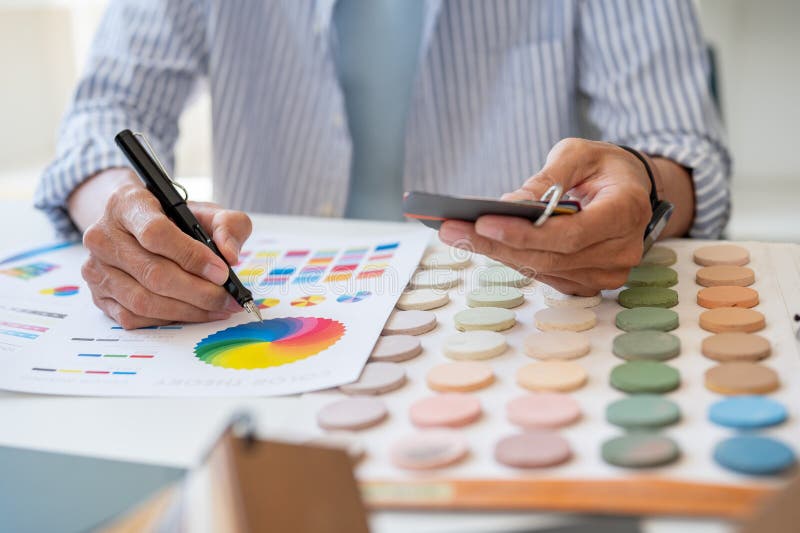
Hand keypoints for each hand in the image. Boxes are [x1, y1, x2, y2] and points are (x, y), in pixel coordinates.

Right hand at [81, 181, 252, 328]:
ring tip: (217, 308)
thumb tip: (230, 256)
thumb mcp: (205, 211)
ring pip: (143, 301)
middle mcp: (103, 236)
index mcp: (127, 204)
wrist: (137, 227)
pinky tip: (193, 313)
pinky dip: (169, 319)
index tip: (222, 272)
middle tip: (228, 298)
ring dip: (188, 310)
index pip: (156, 233)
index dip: (192, 256)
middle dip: (199, 291)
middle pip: (153, 273)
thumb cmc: (174, 219)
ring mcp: (96, 268)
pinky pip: (134, 317)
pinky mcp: (98, 295)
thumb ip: (227, 225)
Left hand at [439, 138, 652, 295]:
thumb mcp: (579, 153)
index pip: (570, 234)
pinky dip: (513, 258)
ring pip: (543, 269)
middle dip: (496, 244)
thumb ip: (548, 177)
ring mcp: (608, 272)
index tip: (483, 223)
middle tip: (452, 230)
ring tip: (456, 234)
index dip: (525, 234)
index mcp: (627, 211)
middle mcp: (622, 249)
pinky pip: (545, 274)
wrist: (631, 189)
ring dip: (497, 253)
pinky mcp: (589, 282)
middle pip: (550, 257)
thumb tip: (509, 206)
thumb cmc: (604, 166)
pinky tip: (482, 243)